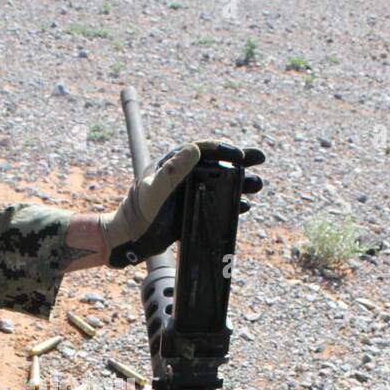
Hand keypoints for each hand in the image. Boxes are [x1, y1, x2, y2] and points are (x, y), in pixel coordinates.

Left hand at [99, 140, 264, 267]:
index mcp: (173, 164)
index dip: (224, 150)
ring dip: (239, 184)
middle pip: (216, 164)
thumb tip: (195, 149)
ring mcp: (189, 193)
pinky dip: (230, 204)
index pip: (203, 149)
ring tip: (257, 186)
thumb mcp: (154, 192)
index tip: (240, 155)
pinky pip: (215, 203)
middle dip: (240, 162)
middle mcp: (183, 175)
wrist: (129, 240)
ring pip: (219, 183)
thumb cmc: (137, 215)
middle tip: (260, 159)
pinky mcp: (191, 210)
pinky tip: (244, 207)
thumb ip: (172, 172)